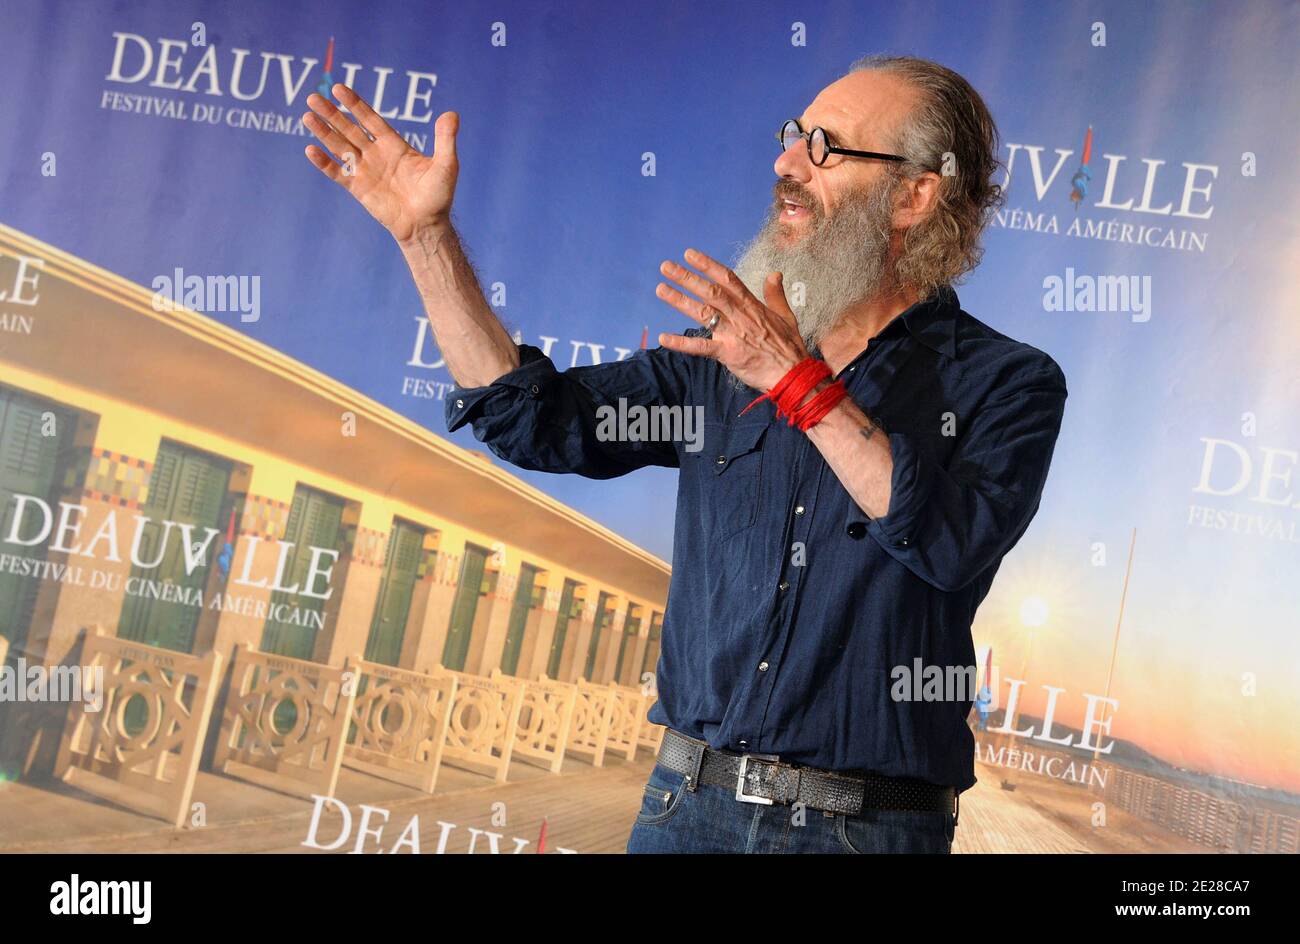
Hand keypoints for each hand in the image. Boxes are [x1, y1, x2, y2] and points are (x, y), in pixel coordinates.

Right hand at [303, 84, 458, 245]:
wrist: (426, 225)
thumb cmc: (438, 196)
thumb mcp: (446, 165)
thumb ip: (445, 139)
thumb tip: (452, 114)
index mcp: (394, 146)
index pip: (370, 120)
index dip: (355, 105)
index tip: (339, 89)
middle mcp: (377, 155)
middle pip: (349, 129)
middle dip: (332, 114)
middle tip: (313, 97)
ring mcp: (366, 171)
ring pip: (340, 147)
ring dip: (324, 132)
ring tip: (307, 116)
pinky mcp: (359, 189)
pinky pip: (338, 173)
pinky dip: (324, 163)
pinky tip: (310, 150)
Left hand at [654, 248, 809, 390]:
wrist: (793, 374)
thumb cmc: (789, 347)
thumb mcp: (786, 316)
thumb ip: (775, 295)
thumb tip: (775, 274)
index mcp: (752, 305)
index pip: (727, 279)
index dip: (707, 265)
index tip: (689, 255)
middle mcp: (740, 315)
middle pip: (710, 291)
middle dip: (687, 278)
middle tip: (666, 267)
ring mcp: (733, 334)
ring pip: (703, 313)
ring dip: (680, 300)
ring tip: (661, 289)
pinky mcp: (728, 354)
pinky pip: (701, 347)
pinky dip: (682, 343)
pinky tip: (664, 337)